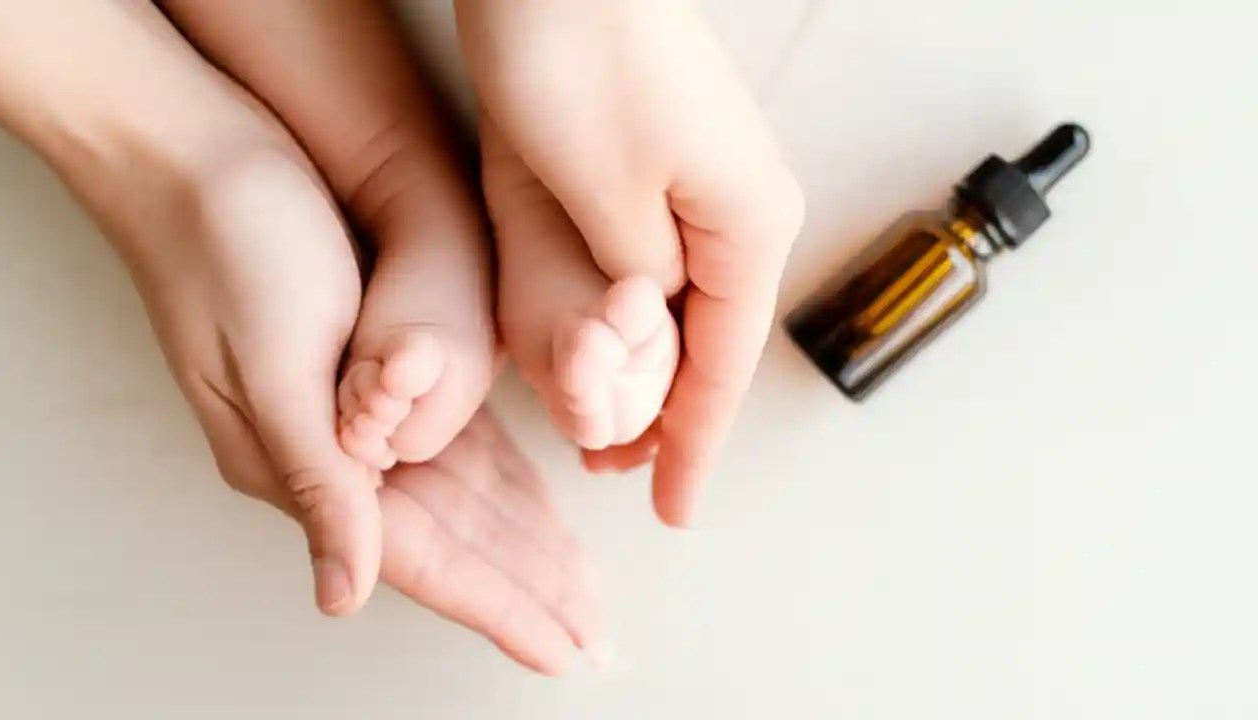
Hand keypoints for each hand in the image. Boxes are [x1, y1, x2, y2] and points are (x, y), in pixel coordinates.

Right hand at [100, 128, 602, 672]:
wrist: (196, 149)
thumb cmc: (229, 246)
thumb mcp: (274, 369)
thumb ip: (319, 483)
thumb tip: (343, 594)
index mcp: (300, 462)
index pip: (420, 558)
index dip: (496, 604)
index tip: (560, 647)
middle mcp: (330, 452)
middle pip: (451, 538)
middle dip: (523, 585)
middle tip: (590, 631)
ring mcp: (353, 416)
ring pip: (462, 497)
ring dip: (520, 541)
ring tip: (574, 585)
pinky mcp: (375, 372)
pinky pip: (456, 446)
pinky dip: (502, 479)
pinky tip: (533, 504)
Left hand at [457, 0, 805, 525]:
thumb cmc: (581, 55)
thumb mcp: (607, 198)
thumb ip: (636, 291)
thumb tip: (647, 341)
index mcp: (748, 225)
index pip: (725, 368)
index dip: (692, 444)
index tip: (670, 507)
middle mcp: (734, 210)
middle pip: (702, 341)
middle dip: (656, 406)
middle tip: (610, 463)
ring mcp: (693, 184)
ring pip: (670, 306)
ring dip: (631, 360)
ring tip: (596, 417)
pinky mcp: (651, 163)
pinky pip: (642, 262)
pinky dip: (614, 308)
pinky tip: (591, 333)